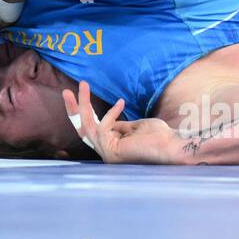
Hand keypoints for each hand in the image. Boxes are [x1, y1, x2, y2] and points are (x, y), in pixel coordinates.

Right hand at [63, 81, 181, 163]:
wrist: (172, 145)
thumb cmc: (159, 136)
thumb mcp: (135, 126)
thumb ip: (119, 125)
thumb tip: (107, 121)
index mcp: (112, 147)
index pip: (91, 130)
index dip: (83, 112)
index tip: (78, 94)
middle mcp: (106, 153)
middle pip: (83, 129)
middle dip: (73, 109)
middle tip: (66, 91)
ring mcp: (107, 154)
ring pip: (87, 127)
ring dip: (83, 103)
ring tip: (82, 84)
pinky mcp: (111, 153)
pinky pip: (103, 128)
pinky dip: (111, 113)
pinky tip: (121, 103)